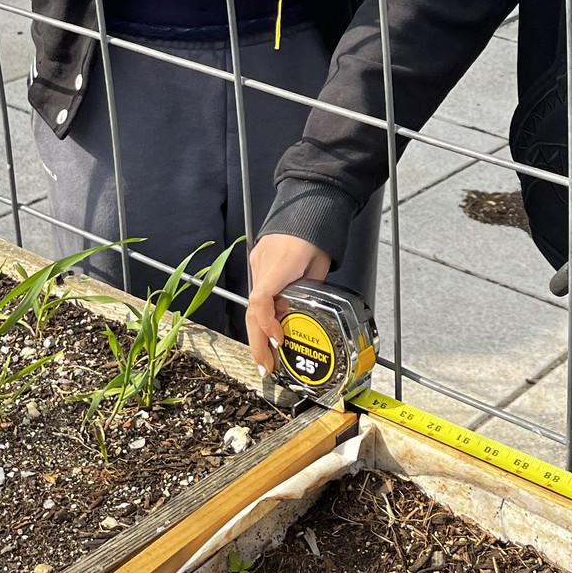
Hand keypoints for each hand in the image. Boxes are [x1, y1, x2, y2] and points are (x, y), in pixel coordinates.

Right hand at [247, 232, 330, 372]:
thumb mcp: (320, 266)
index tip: (279, 340)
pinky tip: (270, 331)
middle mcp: (263, 266)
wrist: (307, 205)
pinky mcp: (259, 262)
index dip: (267, 324)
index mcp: (279, 266)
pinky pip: (257, 293)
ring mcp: (258, 263)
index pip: (261, 299)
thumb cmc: (316, 233)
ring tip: (267, 357)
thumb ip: (310, 290)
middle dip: (257, 343)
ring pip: (252, 305)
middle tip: (266, 367)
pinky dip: (261, 315)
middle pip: (252, 310)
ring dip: (258, 332)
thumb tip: (304, 314)